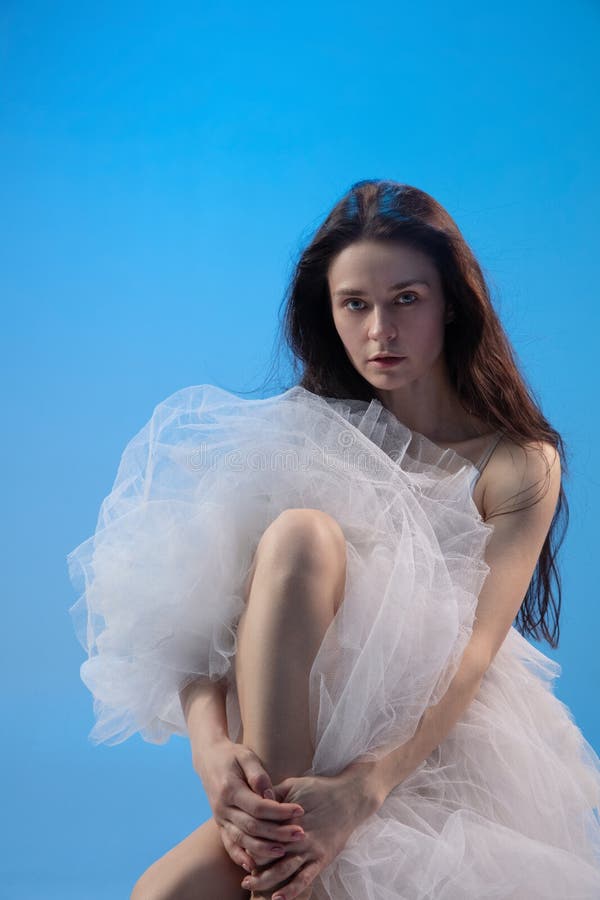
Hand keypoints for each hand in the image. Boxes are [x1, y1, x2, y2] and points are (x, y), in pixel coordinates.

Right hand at [194, 739, 306, 873]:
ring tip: (285, 851)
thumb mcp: (246, 756)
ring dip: (263, 849)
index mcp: (230, 789)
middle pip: (253, 826)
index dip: (280, 811)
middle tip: (300, 834)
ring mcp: (220, 818)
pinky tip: (253, 867)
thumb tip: (270, 796)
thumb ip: (258, 775)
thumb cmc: (232, 755)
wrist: (208, 759)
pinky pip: (229, 845)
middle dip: (278, 833)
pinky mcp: (220, 825)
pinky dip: (240, 857)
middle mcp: (223, 808)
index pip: (258, 807)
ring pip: (242, 839)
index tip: (300, 810)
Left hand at [239, 766, 380, 899]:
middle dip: (251, 861)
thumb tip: (255, 796)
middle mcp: (297, 835)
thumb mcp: (295, 784)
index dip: (247, 838)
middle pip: (267, 852)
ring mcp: (310, 849)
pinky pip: (305, 879)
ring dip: (264, 879)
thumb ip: (274, 793)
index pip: (261, 831)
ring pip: (282, 869)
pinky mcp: (322, 859)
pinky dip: (291, 890)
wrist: (350, 797)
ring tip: (248, 885)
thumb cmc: (320, 788)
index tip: (237, 843)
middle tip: (239, 867)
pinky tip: (278, 898)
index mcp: (287, 817)